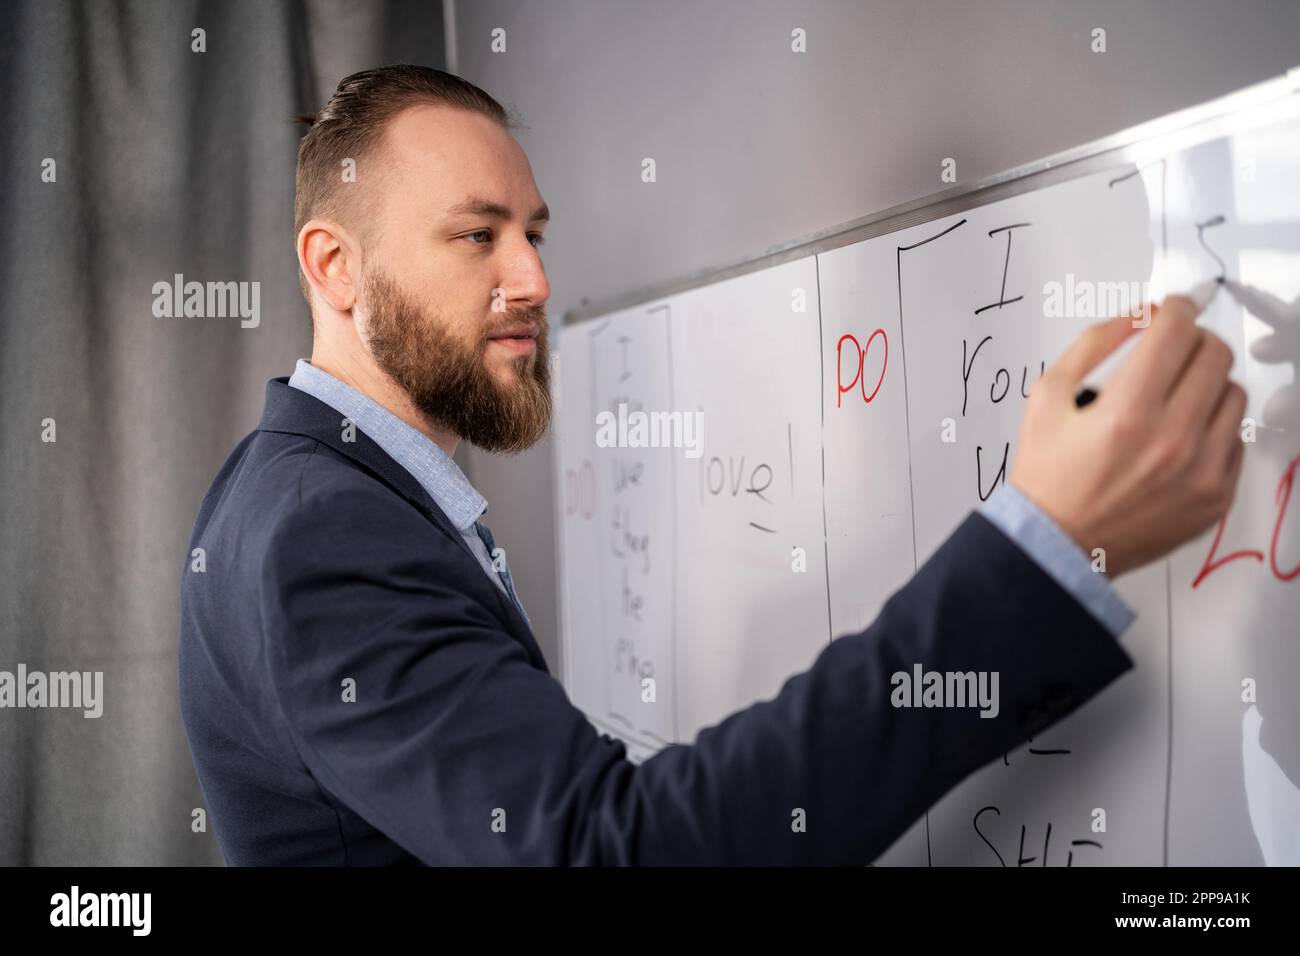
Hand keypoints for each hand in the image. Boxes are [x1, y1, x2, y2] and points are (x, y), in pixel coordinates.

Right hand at [1009, 295, 1246, 577]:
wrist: (1058, 543)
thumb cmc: (1049, 473)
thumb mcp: (1047, 396)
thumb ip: (1093, 344)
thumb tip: (1142, 315)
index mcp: (1127, 412)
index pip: (1176, 331)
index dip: (1175, 308)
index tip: (1172, 309)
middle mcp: (1171, 440)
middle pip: (1215, 355)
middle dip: (1193, 340)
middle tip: (1173, 350)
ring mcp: (1201, 471)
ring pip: (1234, 393)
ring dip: (1207, 383)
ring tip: (1175, 398)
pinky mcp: (1217, 495)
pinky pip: (1237, 438)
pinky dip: (1213, 427)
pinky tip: (1180, 436)